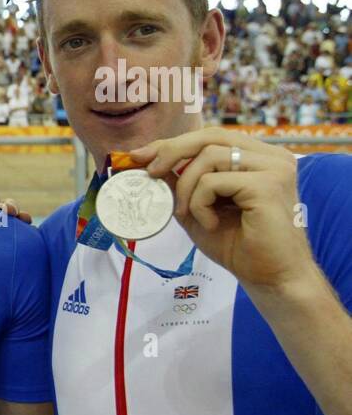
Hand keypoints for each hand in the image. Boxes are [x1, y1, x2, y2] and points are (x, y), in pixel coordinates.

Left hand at [130, 129, 314, 291]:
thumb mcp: (198, 209)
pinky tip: (211, 224)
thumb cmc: (239, 247)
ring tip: (189, 215)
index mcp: (260, 158)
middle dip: (171, 151)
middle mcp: (271, 158)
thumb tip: (150, 161)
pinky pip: (213, 181)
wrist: (271, 278)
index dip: (174, 143)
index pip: (212, 137)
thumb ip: (181, 184)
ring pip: (209, 156)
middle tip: (150, 172)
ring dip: (187, 187)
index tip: (140, 155)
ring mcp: (274, 168)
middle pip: (211, 137)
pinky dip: (200, 203)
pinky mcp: (268, 185)